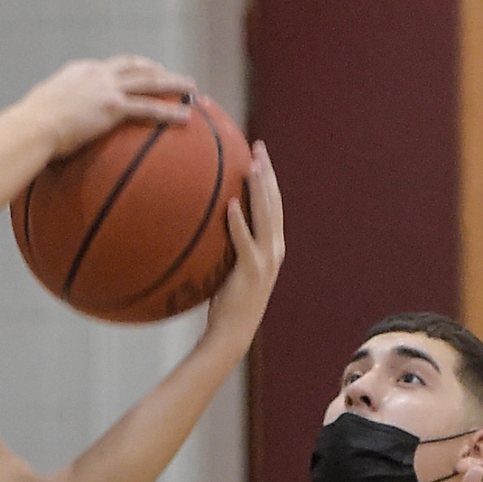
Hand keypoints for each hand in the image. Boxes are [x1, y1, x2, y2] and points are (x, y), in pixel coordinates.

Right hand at [22, 57, 196, 158]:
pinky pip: (148, 108)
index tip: (136, 72)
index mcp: (78, 72)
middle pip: (134, 66)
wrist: (32, 126)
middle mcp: (96, 74)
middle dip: (154, 69)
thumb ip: (53, 117)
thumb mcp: (42, 114)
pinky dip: (168, 112)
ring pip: (149, 81)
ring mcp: (106, 88)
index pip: (108, 66)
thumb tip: (49, 137)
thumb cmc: (29, 128)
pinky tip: (184, 117)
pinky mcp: (113, 107)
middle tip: (169, 74)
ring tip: (191, 88)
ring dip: (173, 83)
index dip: (126, 68)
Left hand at [202, 141, 284, 353]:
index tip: (260, 155)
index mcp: (272, 246)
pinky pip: (244, 242)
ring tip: (251, 166)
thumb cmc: (227, 302)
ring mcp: (265, 260)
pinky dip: (238, 224)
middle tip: (259, 148)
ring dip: (259, 190)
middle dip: (268, 173)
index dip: (269, 179)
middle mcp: (274, 249)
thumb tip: (208, 222)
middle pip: (274, 203)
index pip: (274, 205)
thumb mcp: (230, 267)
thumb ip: (228, 244)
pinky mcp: (251, 272)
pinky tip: (230, 205)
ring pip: (266, 216)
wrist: (232, 333)